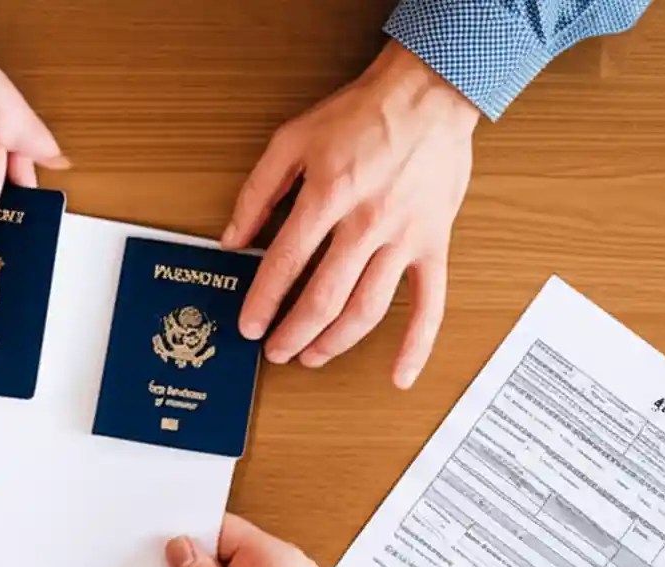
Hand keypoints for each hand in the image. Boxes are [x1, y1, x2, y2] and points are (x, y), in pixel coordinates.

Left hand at [224, 40, 479, 388]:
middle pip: (324, 297)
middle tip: (275, 350)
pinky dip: (416, 344)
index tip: (249, 325)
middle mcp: (367, 223)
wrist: (428, 95)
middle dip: (293, 333)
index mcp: (328, 195)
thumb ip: (258, 191)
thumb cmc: (362, 114)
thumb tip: (231, 238)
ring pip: (367, 308)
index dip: (263, 301)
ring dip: (335, 342)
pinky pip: (430, 304)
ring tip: (312, 356)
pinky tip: (399, 374)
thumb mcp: (292, 140)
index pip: (286, 263)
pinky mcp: (433, 245)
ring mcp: (403, 238)